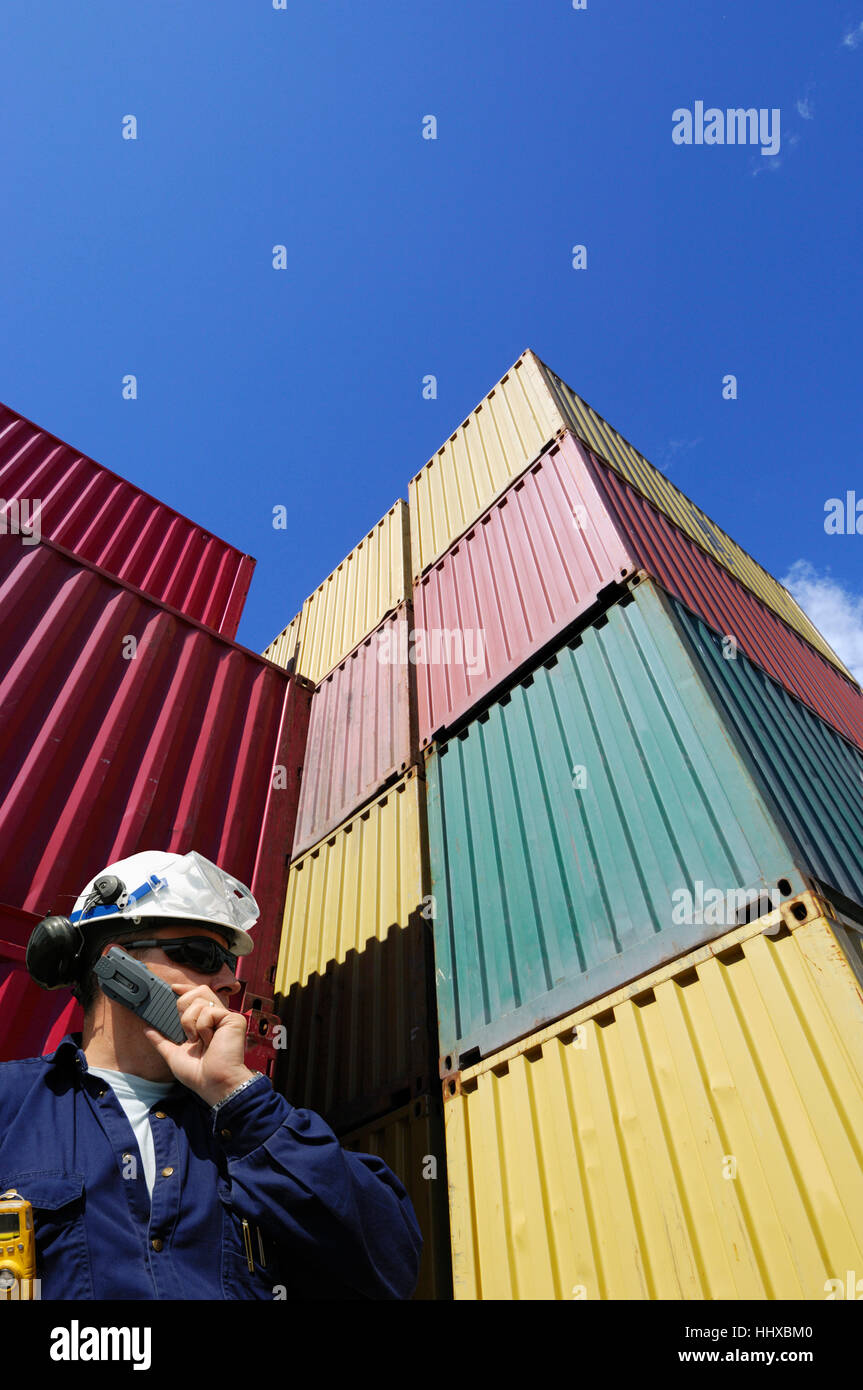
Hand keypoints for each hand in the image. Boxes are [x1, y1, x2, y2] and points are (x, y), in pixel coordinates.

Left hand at [142, 984, 255, 1106]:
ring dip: (190, 1023)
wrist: (213, 1083)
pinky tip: (208, 1040)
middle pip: (198, 991)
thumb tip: (147, 1030)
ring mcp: (225, 1017)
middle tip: (187, 1030)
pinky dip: (202, 1027)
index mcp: (204, 1023)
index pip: (197, 996)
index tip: (172, 988)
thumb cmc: (198, 1074)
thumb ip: (161, 1041)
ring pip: (199, 1000)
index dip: (185, 989)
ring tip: (198, 1040)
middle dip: (184, 1007)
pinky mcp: (233, 1019)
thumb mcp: (174, 1055)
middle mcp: (216, 1017)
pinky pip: (209, 1011)